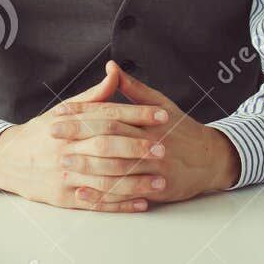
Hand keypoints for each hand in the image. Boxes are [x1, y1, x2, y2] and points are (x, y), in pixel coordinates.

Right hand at [0, 61, 170, 211]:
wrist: (6, 160)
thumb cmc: (42, 133)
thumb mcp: (63, 110)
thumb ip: (93, 96)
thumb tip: (115, 73)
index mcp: (68, 122)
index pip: (107, 115)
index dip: (137, 115)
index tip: (162, 115)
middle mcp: (66, 148)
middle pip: (106, 146)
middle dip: (137, 147)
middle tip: (163, 148)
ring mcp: (65, 174)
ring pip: (104, 177)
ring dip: (135, 181)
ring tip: (160, 182)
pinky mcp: (64, 197)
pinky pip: (96, 201)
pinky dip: (120, 204)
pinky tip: (141, 203)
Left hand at [68, 66, 239, 207]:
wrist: (211, 159)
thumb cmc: (182, 129)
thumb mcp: (161, 103)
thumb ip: (133, 88)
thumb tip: (111, 67)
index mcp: (149, 122)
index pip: (110, 115)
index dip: (83, 114)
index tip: (58, 113)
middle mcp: (151, 145)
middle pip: (111, 141)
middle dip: (79, 138)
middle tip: (52, 136)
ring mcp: (155, 170)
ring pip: (117, 170)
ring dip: (88, 168)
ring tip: (63, 164)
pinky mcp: (157, 190)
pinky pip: (126, 195)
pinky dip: (103, 195)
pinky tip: (83, 193)